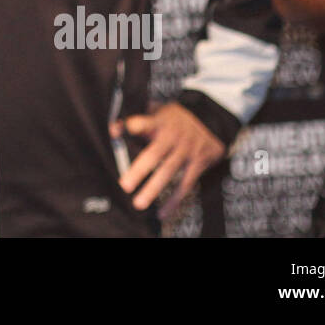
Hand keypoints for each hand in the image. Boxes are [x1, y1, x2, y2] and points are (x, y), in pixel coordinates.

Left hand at [113, 103, 225, 218]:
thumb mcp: (159, 112)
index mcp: (161, 122)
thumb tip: (114, 129)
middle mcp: (173, 137)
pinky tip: (162, 212)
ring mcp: (186, 151)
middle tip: (125, 185)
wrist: (210, 119)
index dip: (132, 127)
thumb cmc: (176, 119)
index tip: (114, 131)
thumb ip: (139, 121)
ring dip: (153, 189)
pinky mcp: (197, 164)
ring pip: (168, 172)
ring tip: (139, 203)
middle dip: (139, 170)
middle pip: (154, 154)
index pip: (144, 123)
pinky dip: (174, 201)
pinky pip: (185, 185)